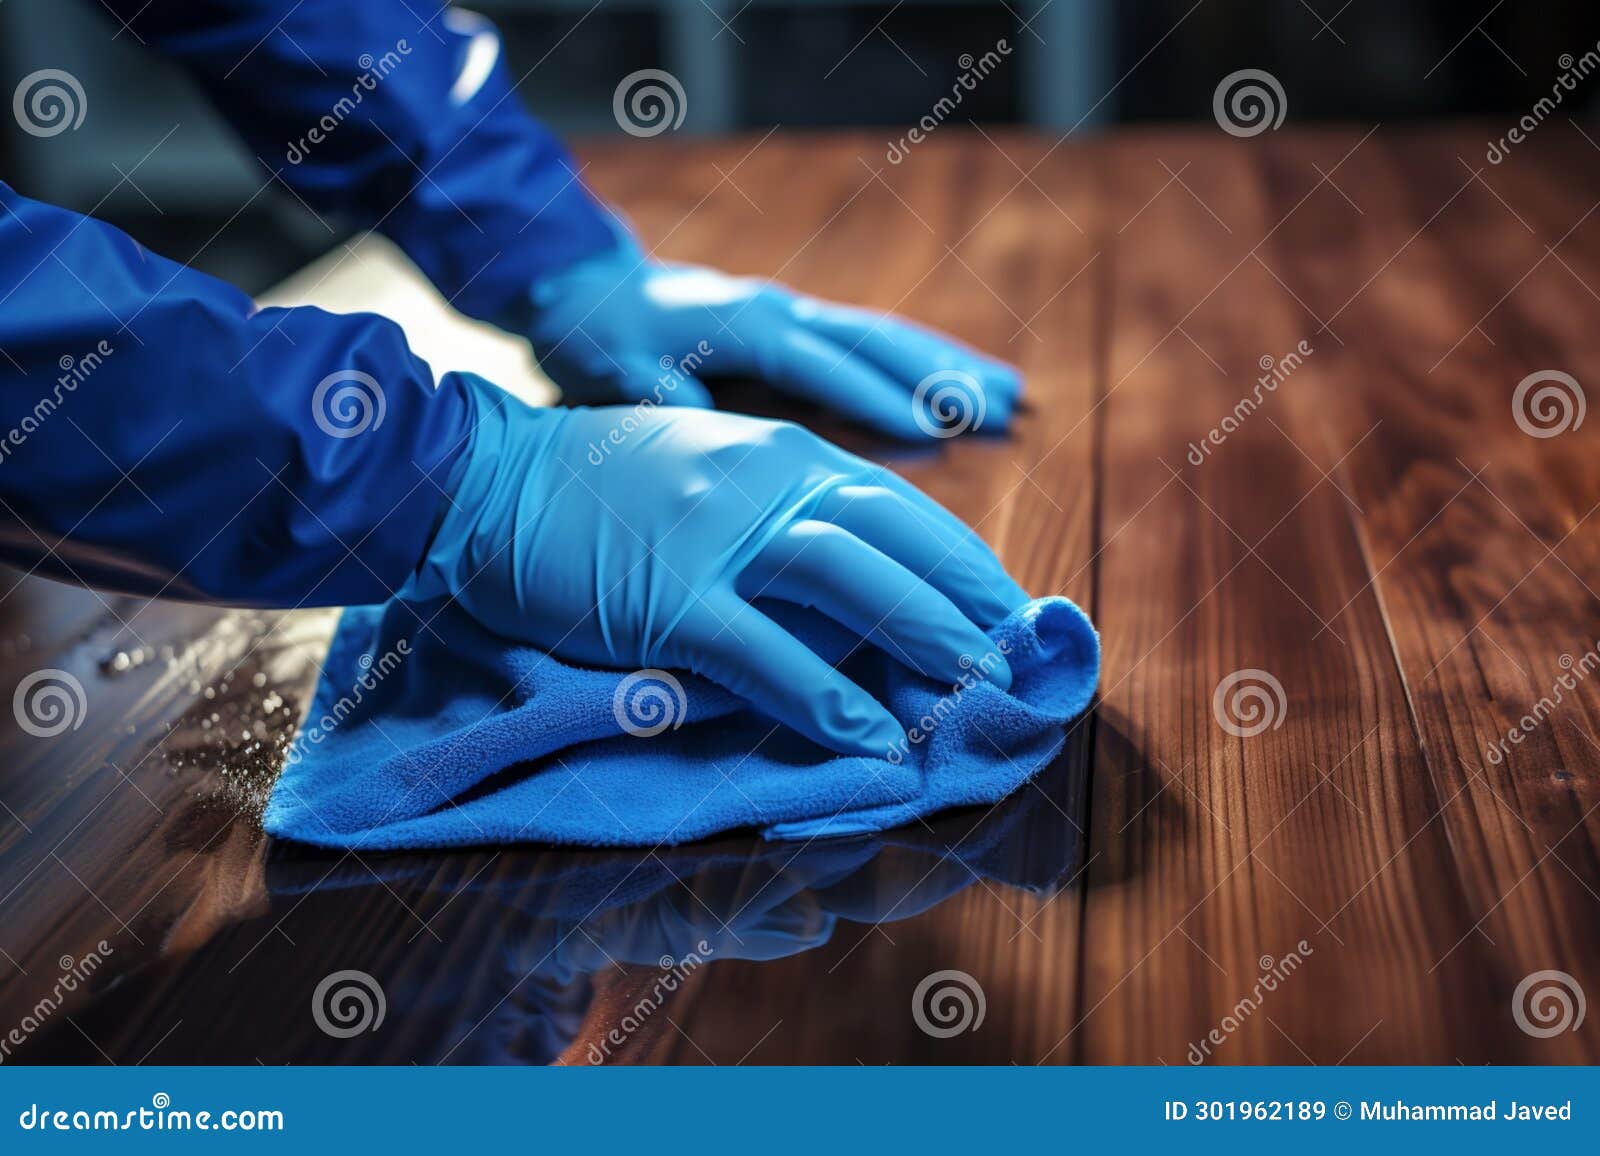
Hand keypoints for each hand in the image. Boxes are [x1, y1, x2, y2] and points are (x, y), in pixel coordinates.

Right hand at [409, 375, 1029, 754]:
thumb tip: (850, 564)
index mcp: (777, 453)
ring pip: (849, 580)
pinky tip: (873, 741)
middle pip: (892, 537)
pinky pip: (766, 654)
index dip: (962, 559)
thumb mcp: (702, 465)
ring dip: (923, 636)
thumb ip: (777, 501)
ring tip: (977, 691)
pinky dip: (827, 700)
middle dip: (967, 601)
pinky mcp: (668, 599)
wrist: (484, 477)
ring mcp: (716, 538)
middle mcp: (763, 482)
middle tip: (1019, 658)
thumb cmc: (593, 484)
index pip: (896, 504)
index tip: (1008, 605)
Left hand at [522, 235, 1022, 439]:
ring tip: (1012, 397)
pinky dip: (921, 364)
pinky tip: (962, 388)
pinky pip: (871, 345)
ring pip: (886, 339)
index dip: (875, 397)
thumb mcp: (617, 375)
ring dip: (949, 367)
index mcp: (746, 326)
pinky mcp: (798, 329)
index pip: (824, 365)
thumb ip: (662, 396)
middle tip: (1006, 408)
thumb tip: (695, 409)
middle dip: (942, 376)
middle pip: (877, 342)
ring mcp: (795, 315)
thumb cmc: (601, 340)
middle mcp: (783, 312)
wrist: (588, 289)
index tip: (932, 428)